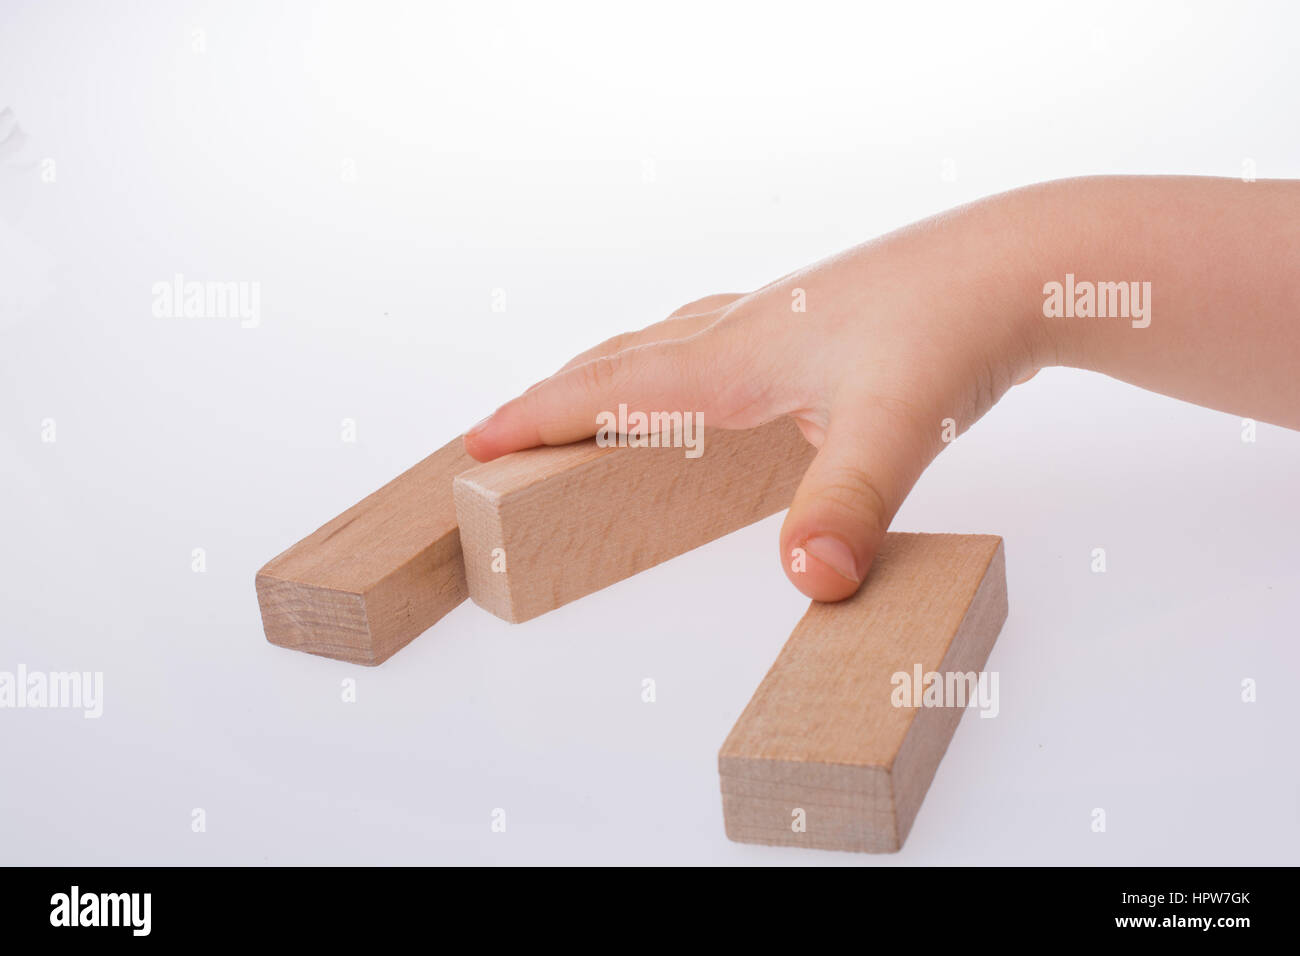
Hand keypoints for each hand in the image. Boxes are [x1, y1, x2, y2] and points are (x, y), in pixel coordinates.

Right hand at [463, 207, 1048, 601]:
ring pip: (666, 344)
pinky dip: (673, 364)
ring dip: (609, 373)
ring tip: (583, 400)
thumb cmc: (954, 326)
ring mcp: (779, 320)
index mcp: (735, 356)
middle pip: (622, 360)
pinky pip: (712, 343)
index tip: (476, 442)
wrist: (1022, 263)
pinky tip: (710, 383)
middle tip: (504, 427)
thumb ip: (846, 505)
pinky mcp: (814, 326)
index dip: (538, 420)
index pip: (611, 391)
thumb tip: (804, 580)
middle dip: (555, 397)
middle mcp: (743, 330)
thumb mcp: (895, 426)